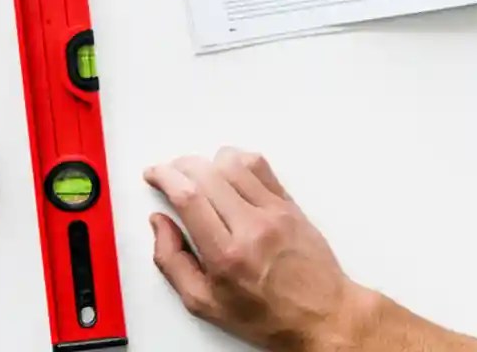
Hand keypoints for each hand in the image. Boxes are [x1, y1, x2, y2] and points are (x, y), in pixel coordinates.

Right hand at [146, 149, 376, 351]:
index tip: (154, 175)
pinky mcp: (290, 205)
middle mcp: (252, 228)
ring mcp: (275, 212)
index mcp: (226, 255)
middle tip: (170, 174)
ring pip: (234, 163)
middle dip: (180, 166)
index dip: (164, 178)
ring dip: (208, 161)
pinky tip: (229, 172)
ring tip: (199, 175)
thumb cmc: (267, 315)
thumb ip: (172, 263)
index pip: (189, 198)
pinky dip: (238, 160)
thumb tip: (160, 224)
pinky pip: (261, 166)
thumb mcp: (205, 304)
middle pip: (207, 174)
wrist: (321, 315)